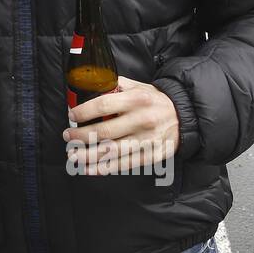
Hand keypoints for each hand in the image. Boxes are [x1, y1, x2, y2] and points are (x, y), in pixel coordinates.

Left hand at [63, 77, 179, 174]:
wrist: (185, 116)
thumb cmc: (154, 100)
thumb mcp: (138, 86)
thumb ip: (115, 85)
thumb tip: (88, 84)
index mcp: (137, 99)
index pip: (103, 105)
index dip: (84, 112)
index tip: (71, 116)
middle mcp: (142, 120)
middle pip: (104, 131)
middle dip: (80, 136)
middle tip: (67, 136)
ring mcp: (148, 140)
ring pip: (112, 151)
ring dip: (88, 155)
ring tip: (73, 155)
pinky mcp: (153, 156)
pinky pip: (125, 164)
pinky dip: (105, 168)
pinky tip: (89, 168)